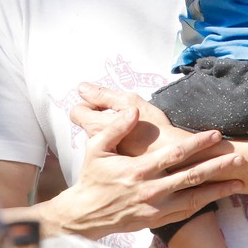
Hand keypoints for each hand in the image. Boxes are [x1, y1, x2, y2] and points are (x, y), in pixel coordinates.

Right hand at [41, 102, 243, 238]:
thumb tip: (133, 109)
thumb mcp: (96, 148)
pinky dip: (205, 204)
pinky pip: (186, 213)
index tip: (216, 134)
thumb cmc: (92, 177)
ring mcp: (155, 209)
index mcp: (138, 170)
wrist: (84, 216)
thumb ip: (116, 128)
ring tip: (240, 181)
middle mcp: (151, 191)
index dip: (197, 144)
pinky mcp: (156, 221)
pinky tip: (219, 197)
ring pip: (194, 199)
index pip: (174, 155)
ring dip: (219, 190)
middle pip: (192, 177)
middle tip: (240, 158)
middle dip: (218, 167)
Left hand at [72, 83, 193, 155]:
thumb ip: (103, 95)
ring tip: (127, 122)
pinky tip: (132, 135)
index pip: (76, 112)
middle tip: (116, 110)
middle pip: (87, 123)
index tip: (103, 102)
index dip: (88, 102)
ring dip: (109, 125)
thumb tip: (82, 88)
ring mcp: (107, 153)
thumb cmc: (152, 127)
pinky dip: (117, 137)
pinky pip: (110, 144)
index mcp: (97, 126)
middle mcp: (97, 143)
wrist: (171, 154)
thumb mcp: (129, 102)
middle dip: (98, 113)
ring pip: (99, 134)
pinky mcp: (118, 159)